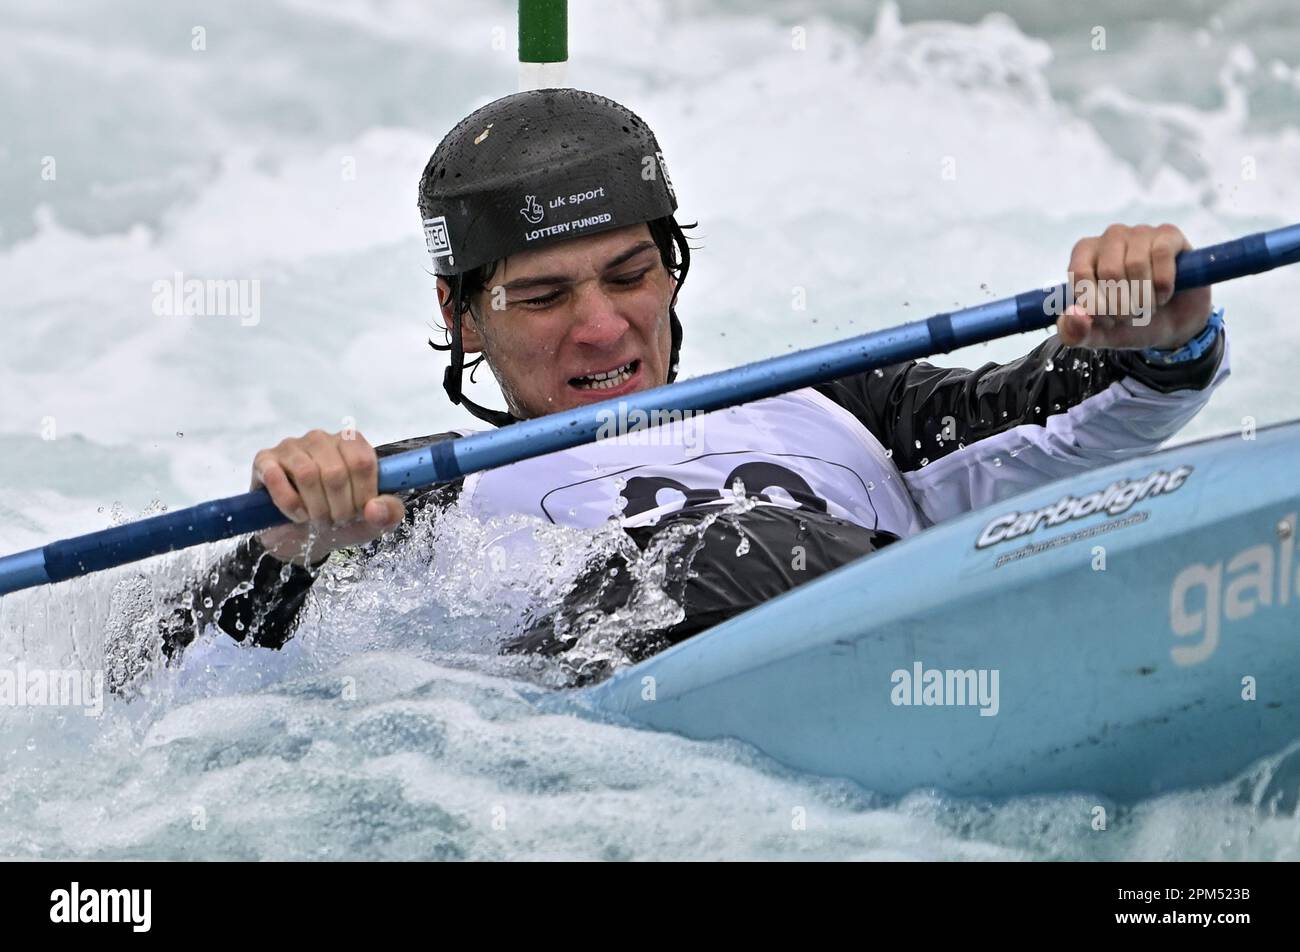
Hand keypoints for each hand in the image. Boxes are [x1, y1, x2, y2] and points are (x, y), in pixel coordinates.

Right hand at [251, 429, 404, 566]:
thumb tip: (374, 508)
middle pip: (335, 472)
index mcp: (351, 443)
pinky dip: (289, 503)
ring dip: (315, 508)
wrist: (302, 536)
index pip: (362, 462)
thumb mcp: (372, 520)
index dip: (362, 495)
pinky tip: (296, 514)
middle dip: (339, 508)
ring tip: (318, 520)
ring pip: (307, 474)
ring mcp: (291, 447)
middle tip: (336, 521)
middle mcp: (321, 438)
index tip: (359, 513)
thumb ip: (388, 513)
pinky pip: (276, 477)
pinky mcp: (264, 460)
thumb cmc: (340, 519)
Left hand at [1056, 223, 1211, 350]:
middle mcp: (1110, 237)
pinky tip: (1163, 295)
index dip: (1095, 305)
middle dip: (1121, 306)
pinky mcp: (1168, 234)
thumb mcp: (1097, 334)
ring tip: (1146, 308)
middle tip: (1130, 317)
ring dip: (1144, 299)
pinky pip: (1162, 254)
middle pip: (1110, 271)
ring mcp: (1140, 232)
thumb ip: (1074, 333)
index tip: (1108, 321)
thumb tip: (1075, 314)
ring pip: (1136, 264)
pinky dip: (1163, 285)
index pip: (1080, 274)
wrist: (1173, 320)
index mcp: (1083, 254)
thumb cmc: (1128, 319)